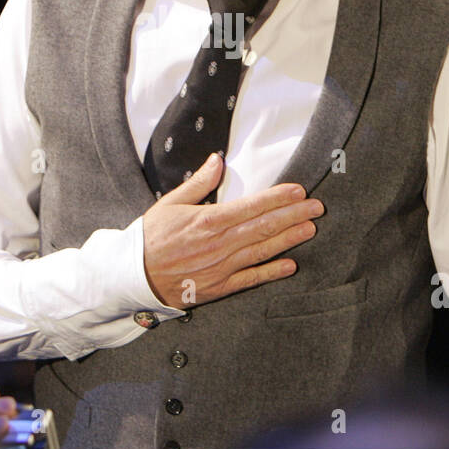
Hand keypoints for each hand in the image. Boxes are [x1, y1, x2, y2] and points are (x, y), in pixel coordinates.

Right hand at [142, 152, 321, 308]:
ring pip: (262, 251)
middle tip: (317, 207)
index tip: (299, 191)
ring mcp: (221, 267)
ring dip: (289, 239)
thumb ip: (199, 183)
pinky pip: (250, 279)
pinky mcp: (218, 287)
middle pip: (263, 227)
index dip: (278, 198)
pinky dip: (271, 272)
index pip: (251, 206)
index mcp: (208, 220)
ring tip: (310, 229)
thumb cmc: (150, 237)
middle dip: (293, 216)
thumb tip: (218, 160)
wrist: (131, 275)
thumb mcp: (170, 203)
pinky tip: (290, 265)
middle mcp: (219, 244)